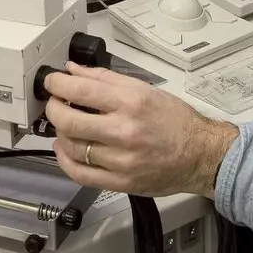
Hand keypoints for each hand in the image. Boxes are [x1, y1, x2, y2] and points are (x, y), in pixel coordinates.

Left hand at [43, 62, 237, 197]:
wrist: (200, 155)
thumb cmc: (175, 121)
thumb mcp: (144, 89)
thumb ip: (106, 79)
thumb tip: (75, 71)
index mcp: (131, 103)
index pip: (81, 90)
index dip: (57, 84)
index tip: (52, 82)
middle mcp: (125, 131)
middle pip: (69, 121)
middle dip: (53, 108)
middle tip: (54, 103)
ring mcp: (122, 160)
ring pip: (72, 147)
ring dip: (60, 132)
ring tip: (64, 124)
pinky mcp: (121, 182)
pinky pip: (81, 174)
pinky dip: (65, 161)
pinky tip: (65, 149)